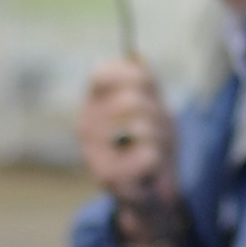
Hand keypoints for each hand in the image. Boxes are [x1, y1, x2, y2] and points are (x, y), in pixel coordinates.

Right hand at [80, 58, 186, 246]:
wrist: (153, 191)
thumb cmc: (152, 142)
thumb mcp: (153, 105)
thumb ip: (145, 80)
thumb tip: (136, 55)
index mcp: (92, 102)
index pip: (104, 73)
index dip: (135, 78)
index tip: (149, 91)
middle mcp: (84, 124)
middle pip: (132, 99)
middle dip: (157, 113)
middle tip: (158, 130)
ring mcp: (91, 151)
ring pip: (142, 126)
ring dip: (161, 138)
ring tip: (155, 149)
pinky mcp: (106, 176)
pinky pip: (148, 154)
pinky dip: (158, 161)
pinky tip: (149, 169)